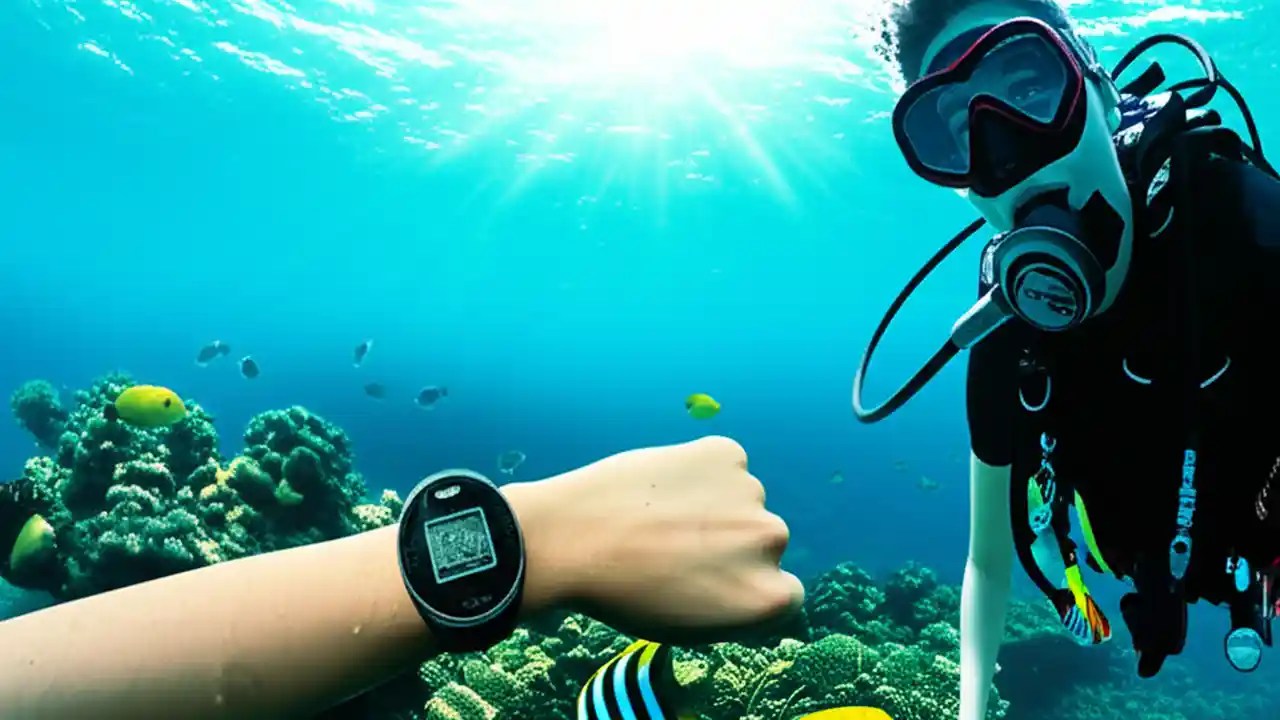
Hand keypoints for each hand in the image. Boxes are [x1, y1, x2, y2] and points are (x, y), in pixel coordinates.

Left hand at [508, 436, 801, 642]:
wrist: (569, 539)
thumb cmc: (625, 593)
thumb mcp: (693, 625)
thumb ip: (737, 601)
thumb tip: (755, 571)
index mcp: (770, 599)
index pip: (783, 590)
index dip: (742, 586)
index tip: (706, 585)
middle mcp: (772, 542)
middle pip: (764, 540)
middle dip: (731, 543)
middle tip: (675, 550)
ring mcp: (751, 492)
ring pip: (742, 499)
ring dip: (715, 504)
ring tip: (660, 517)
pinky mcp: (726, 453)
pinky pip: (724, 463)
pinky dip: (701, 470)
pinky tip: (661, 486)